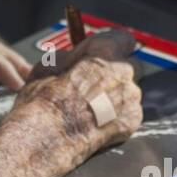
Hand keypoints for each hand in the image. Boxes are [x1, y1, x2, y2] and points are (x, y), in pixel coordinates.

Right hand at [15, 30, 142, 158]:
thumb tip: (74, 58)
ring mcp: (130, 98)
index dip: (114, 47)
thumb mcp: (48, 64)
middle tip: (96, 82)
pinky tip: (97, 122)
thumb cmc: (44, 99)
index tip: (105, 53)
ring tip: (92, 108)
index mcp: (104, 51)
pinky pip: (128, 112)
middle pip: (131, 66)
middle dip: (116, 72)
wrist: (48, 136)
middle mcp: (123, 71)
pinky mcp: (132, 121)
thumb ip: (70, 57)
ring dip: (116, 96)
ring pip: (129, 91)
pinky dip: (117, 116)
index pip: (123, 39)